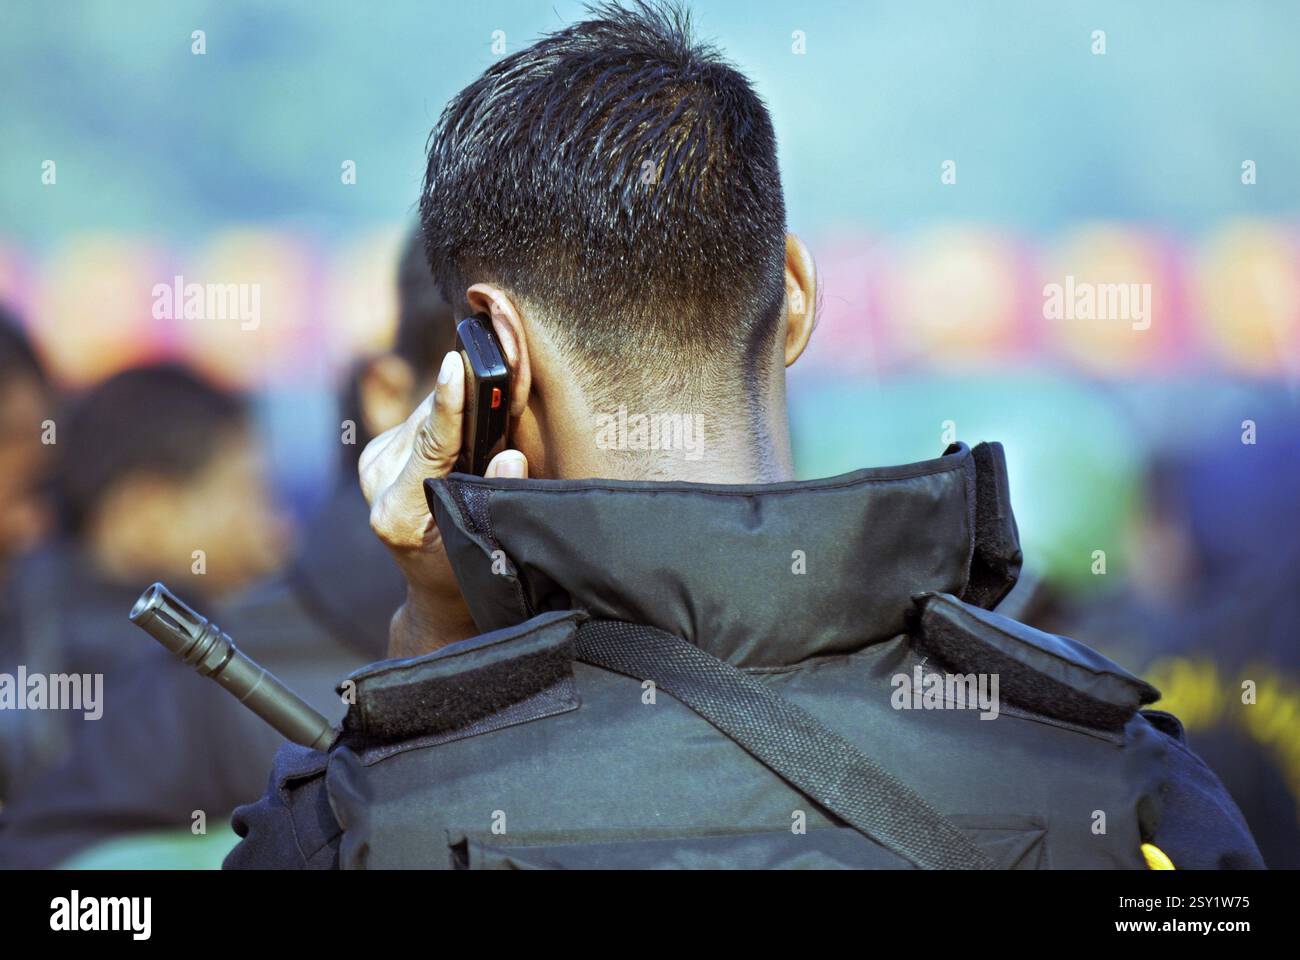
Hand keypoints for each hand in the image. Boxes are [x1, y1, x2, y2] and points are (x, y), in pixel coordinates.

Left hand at [359, 350, 527, 657]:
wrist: (433, 589)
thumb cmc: (463, 573)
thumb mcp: (486, 543)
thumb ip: (494, 497)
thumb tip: (511, 456)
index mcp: (397, 512)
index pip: (430, 446)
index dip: (448, 404)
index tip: (455, 364)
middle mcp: (376, 483)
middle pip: (430, 421)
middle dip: (470, 398)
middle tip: (510, 369)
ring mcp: (373, 465)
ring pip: (425, 415)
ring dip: (460, 404)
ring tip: (498, 392)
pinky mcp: (378, 453)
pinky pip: (421, 421)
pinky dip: (449, 415)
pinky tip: (472, 416)